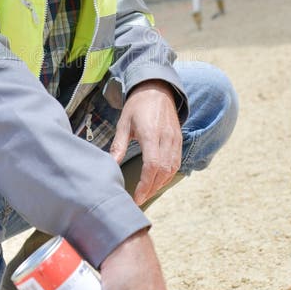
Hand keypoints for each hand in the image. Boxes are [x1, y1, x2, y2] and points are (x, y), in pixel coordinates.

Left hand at [109, 80, 181, 205]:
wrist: (157, 89)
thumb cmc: (137, 106)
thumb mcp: (123, 123)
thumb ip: (118, 146)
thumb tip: (111, 166)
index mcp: (150, 133)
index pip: (152, 165)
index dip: (145, 185)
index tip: (136, 197)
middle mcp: (166, 138)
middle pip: (163, 171)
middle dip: (151, 189)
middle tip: (139, 200)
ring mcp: (175, 140)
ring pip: (172, 169)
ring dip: (160, 184)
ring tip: (147, 193)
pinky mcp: (179, 141)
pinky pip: (176, 163)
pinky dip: (168, 176)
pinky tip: (158, 182)